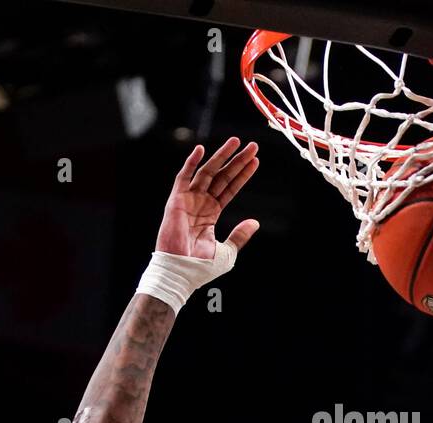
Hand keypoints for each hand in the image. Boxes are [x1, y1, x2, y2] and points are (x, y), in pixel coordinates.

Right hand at [156, 137, 260, 258]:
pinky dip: (191, 163)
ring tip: (236, 142)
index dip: (242, 175)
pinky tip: (201, 149)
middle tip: (252, 146)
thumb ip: (240, 235)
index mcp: (211, 213)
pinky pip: (183, 177)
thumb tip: (255, 222)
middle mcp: (200, 203)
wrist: (182, 271)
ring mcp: (188, 200)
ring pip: (207, 172)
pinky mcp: (176, 201)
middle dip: (236, 160)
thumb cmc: (201, 266)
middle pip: (222, 176)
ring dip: (221, 156)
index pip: (230, 188)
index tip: (255, 161)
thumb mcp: (228, 251)